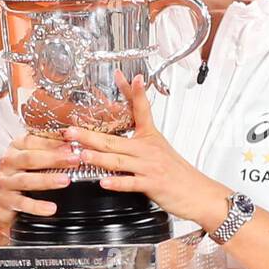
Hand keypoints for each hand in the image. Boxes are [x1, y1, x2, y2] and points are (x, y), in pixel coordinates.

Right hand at [0, 131, 80, 234]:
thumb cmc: (16, 175)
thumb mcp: (28, 159)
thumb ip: (47, 151)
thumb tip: (72, 145)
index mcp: (15, 148)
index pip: (32, 140)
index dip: (51, 142)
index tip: (71, 143)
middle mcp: (8, 163)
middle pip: (30, 158)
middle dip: (54, 158)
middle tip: (74, 159)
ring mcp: (6, 182)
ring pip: (26, 180)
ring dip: (47, 180)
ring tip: (65, 180)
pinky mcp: (6, 201)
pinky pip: (22, 203)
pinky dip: (37, 206)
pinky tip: (51, 208)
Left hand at [63, 69, 228, 225]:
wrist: (198, 193)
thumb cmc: (178, 174)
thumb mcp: (160, 150)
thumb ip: (140, 142)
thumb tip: (119, 138)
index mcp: (150, 137)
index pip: (140, 108)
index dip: (132, 91)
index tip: (122, 75)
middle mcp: (148, 149)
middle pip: (114, 139)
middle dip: (89, 135)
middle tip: (70, 130)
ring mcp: (149, 167)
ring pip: (118, 160)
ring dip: (98, 157)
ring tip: (81, 153)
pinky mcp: (152, 184)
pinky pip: (131, 183)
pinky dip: (117, 183)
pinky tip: (104, 181)